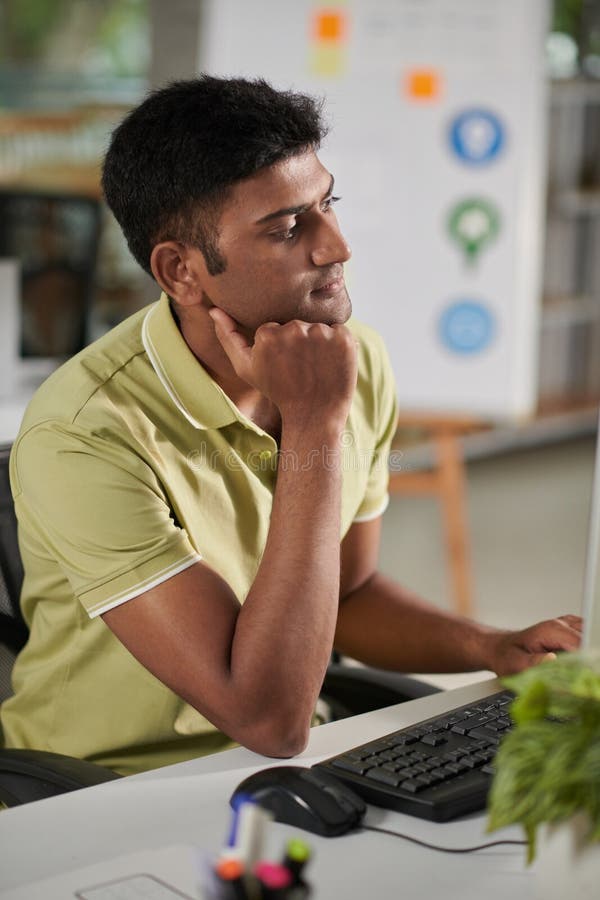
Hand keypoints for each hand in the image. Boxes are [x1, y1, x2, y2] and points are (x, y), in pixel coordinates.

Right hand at [209, 308, 357, 430]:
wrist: (314, 415)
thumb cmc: (277, 391)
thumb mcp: (246, 368)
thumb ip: (228, 337)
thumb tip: (214, 310)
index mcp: (268, 334)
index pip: (276, 328)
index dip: (280, 348)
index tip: (283, 366)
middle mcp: (295, 329)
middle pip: (297, 325)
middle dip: (299, 343)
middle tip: (300, 368)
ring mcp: (322, 334)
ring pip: (318, 327)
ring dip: (319, 343)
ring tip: (316, 367)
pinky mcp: (344, 339)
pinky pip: (339, 330)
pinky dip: (338, 345)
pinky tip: (331, 364)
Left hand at [484, 614, 582, 675]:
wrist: (501, 648)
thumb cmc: (507, 656)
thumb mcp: (515, 664)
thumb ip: (534, 663)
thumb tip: (553, 659)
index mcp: (552, 630)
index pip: (581, 642)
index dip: (588, 660)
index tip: (589, 675)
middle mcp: (562, 624)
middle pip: (590, 639)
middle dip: (590, 659)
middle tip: (585, 677)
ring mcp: (568, 626)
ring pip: (591, 638)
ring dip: (588, 656)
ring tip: (580, 671)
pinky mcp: (571, 632)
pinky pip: (587, 639)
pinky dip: (587, 652)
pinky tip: (579, 665)